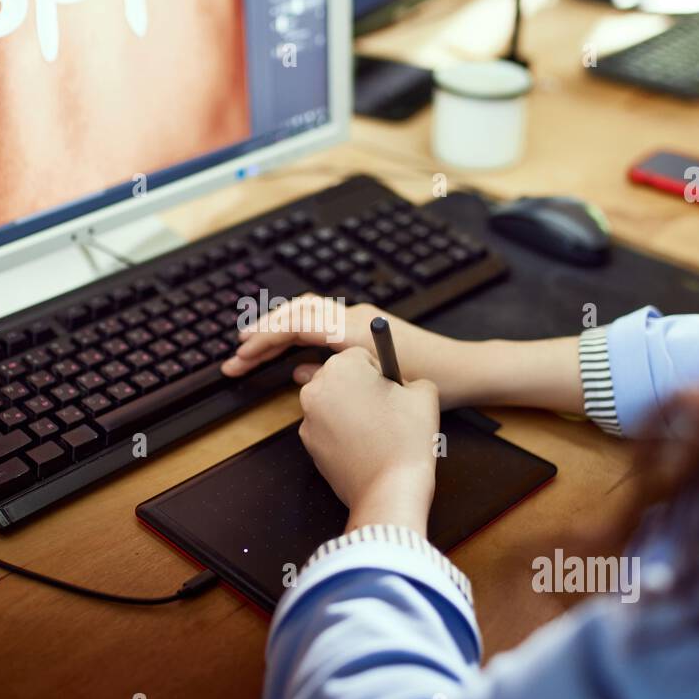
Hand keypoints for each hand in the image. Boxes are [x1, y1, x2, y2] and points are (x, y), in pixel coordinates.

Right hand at [221, 293, 472, 405]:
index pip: (298, 325)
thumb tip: (297, 374)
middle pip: (297, 314)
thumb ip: (332, 378)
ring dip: (278, 328)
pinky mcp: (365, 326)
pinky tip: (287, 350)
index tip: (242, 353)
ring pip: (307, 314)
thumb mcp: (376, 385)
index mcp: (354, 328)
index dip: (265, 338)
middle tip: (237, 355)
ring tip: (253, 347)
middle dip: (263, 332)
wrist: (462, 370)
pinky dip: (297, 331)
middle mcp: (355, 316)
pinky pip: (321, 321)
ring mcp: (360, 318)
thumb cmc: (428, 380)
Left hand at [297, 347, 439, 536]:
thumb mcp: (424, 392)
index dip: (381, 372)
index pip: (361, 356)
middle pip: (341, 377)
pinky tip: (365, 446)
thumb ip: (409, 376)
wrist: (389, 490)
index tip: (391, 390)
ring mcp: (308, 419)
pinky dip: (343, 433)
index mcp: (341, 367)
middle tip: (386, 410)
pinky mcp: (308, 445)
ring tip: (378, 431)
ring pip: (333, 403)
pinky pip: (327, 428)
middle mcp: (316, 389)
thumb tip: (402, 382)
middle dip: (361, 389)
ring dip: (351, 411)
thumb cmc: (407, 439)